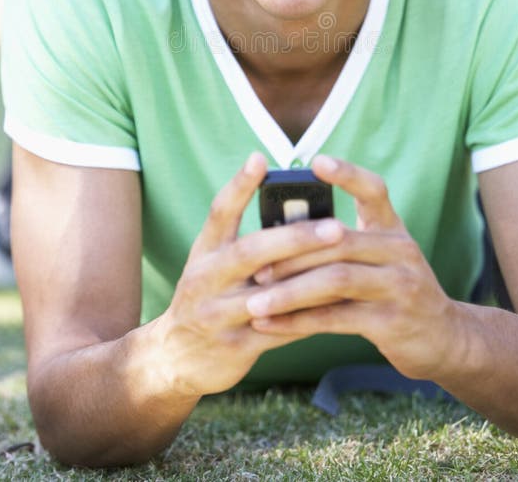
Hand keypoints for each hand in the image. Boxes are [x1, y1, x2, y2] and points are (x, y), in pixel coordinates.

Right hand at [151, 152, 346, 396]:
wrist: (173, 358)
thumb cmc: (207, 296)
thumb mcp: (212, 262)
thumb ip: (243, 238)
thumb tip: (295, 208)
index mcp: (204, 251)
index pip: (219, 212)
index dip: (239, 185)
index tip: (260, 159)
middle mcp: (206, 278)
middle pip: (251, 252)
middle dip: (295, 238)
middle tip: (335, 227)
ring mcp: (217, 314)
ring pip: (270, 294)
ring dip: (310, 279)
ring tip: (344, 265)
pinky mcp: (234, 347)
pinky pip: (279, 330)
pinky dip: (308, 317)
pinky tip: (338, 305)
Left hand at [246, 155, 461, 380]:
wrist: (445, 338)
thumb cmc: (397, 290)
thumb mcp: (383, 257)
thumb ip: (344, 242)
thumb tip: (282, 231)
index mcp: (393, 228)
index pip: (374, 189)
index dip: (347, 173)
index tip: (316, 161)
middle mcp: (400, 251)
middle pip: (338, 241)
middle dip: (291, 254)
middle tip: (253, 266)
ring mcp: (400, 286)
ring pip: (335, 280)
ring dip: (289, 292)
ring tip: (254, 301)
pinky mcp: (393, 322)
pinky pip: (337, 318)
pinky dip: (298, 322)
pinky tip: (269, 325)